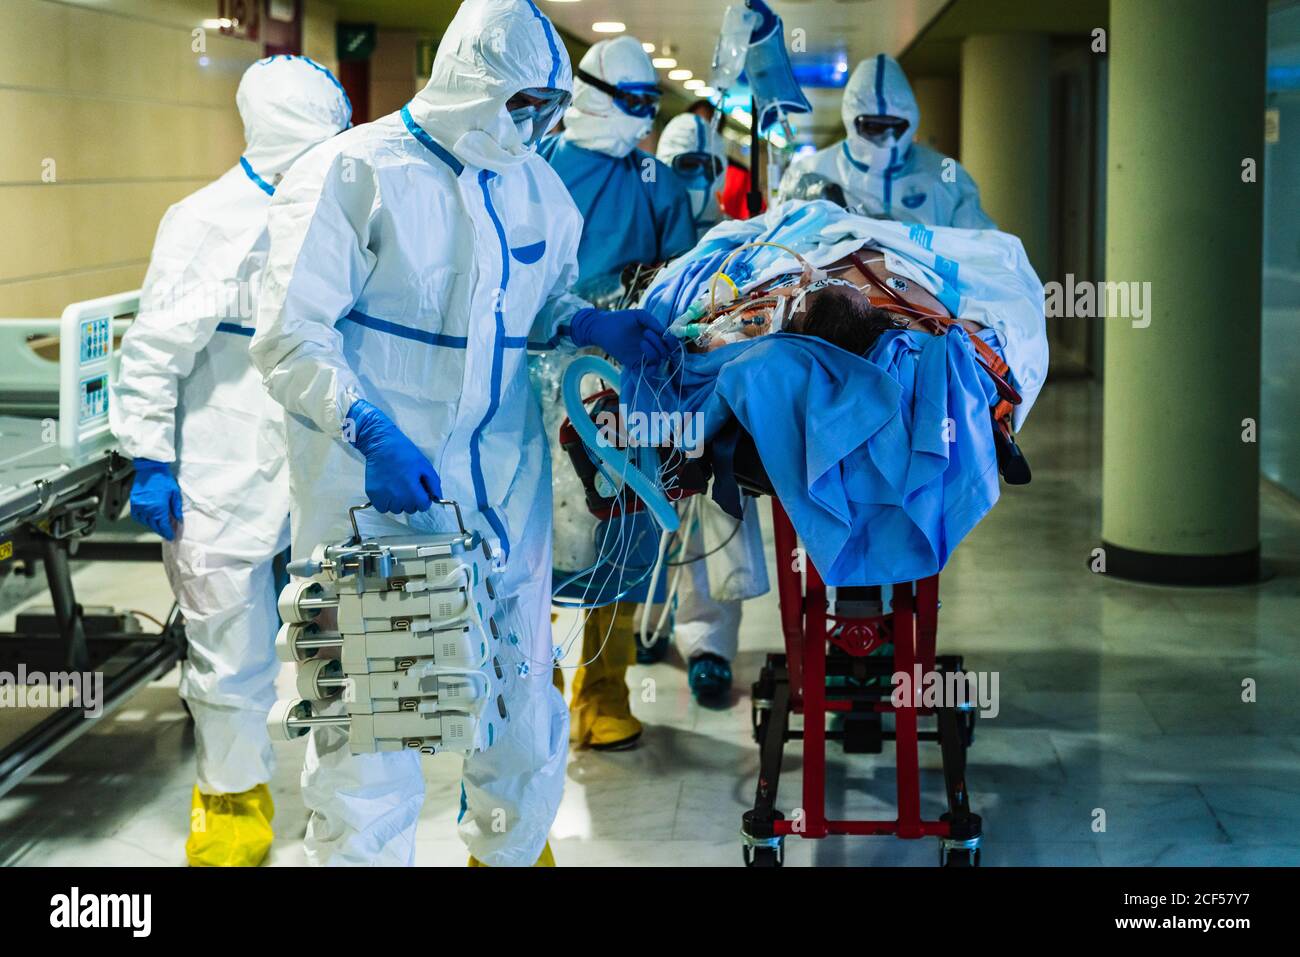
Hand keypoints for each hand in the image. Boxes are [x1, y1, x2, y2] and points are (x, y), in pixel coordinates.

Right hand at [130, 459, 182, 540]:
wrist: (150, 468)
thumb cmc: (163, 479)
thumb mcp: (174, 494)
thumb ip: (176, 508)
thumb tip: (178, 519)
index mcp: (159, 507)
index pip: (163, 525)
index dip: (168, 532)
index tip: (171, 536)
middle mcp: (148, 508)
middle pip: (154, 525)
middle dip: (161, 530)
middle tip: (167, 533)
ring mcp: (139, 505)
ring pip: (145, 522)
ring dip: (152, 525)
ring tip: (159, 526)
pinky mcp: (134, 502)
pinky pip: (137, 516)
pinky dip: (143, 519)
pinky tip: (148, 519)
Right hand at [346, 399, 441, 513]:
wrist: (382, 445)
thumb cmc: (405, 453)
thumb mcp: (425, 465)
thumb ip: (434, 484)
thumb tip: (436, 498)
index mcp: (412, 490)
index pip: (423, 506)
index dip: (424, 498)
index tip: (420, 489)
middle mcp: (398, 496)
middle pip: (410, 509)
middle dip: (412, 499)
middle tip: (407, 484)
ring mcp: (384, 496)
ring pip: (397, 509)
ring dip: (399, 502)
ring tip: (397, 486)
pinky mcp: (373, 495)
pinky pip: (383, 508)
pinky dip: (386, 502)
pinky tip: (388, 490)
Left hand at [569, 308, 670, 367]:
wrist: (600, 327)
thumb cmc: (619, 319)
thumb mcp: (638, 315)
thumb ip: (652, 321)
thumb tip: (664, 332)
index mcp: (654, 336)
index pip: (671, 343)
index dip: (673, 341)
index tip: (666, 335)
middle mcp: (651, 347)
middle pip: (666, 352)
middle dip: (660, 343)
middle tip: (647, 333)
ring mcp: (643, 356)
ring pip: (659, 361)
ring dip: (654, 351)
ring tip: (642, 342)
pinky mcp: (634, 364)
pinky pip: (648, 371)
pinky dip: (651, 368)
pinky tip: (643, 355)